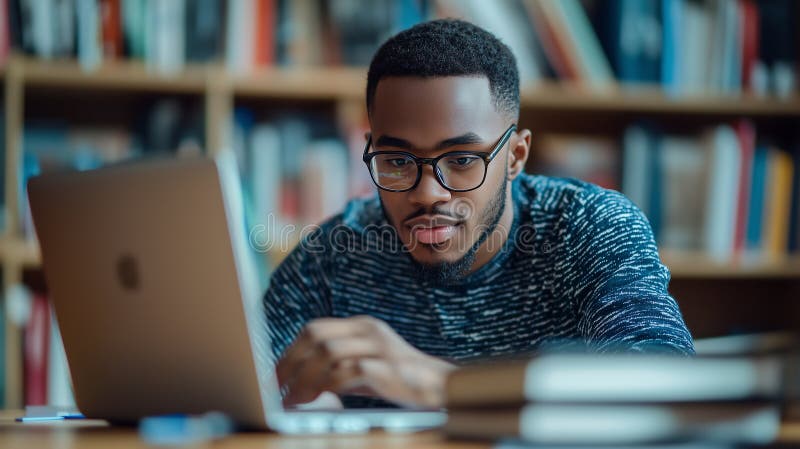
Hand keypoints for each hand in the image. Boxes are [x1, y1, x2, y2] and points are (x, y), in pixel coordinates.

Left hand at [276, 316, 454, 407]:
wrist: (439, 388)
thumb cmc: (396, 380)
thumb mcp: (362, 366)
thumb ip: (335, 367)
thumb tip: (295, 381)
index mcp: (361, 325)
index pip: (314, 328)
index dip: (289, 351)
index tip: (275, 375)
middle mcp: (369, 330)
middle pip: (316, 336)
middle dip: (291, 363)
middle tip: (277, 388)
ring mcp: (380, 347)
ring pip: (328, 352)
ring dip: (306, 378)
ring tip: (296, 399)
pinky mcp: (388, 368)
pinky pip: (349, 372)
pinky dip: (329, 386)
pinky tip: (322, 400)